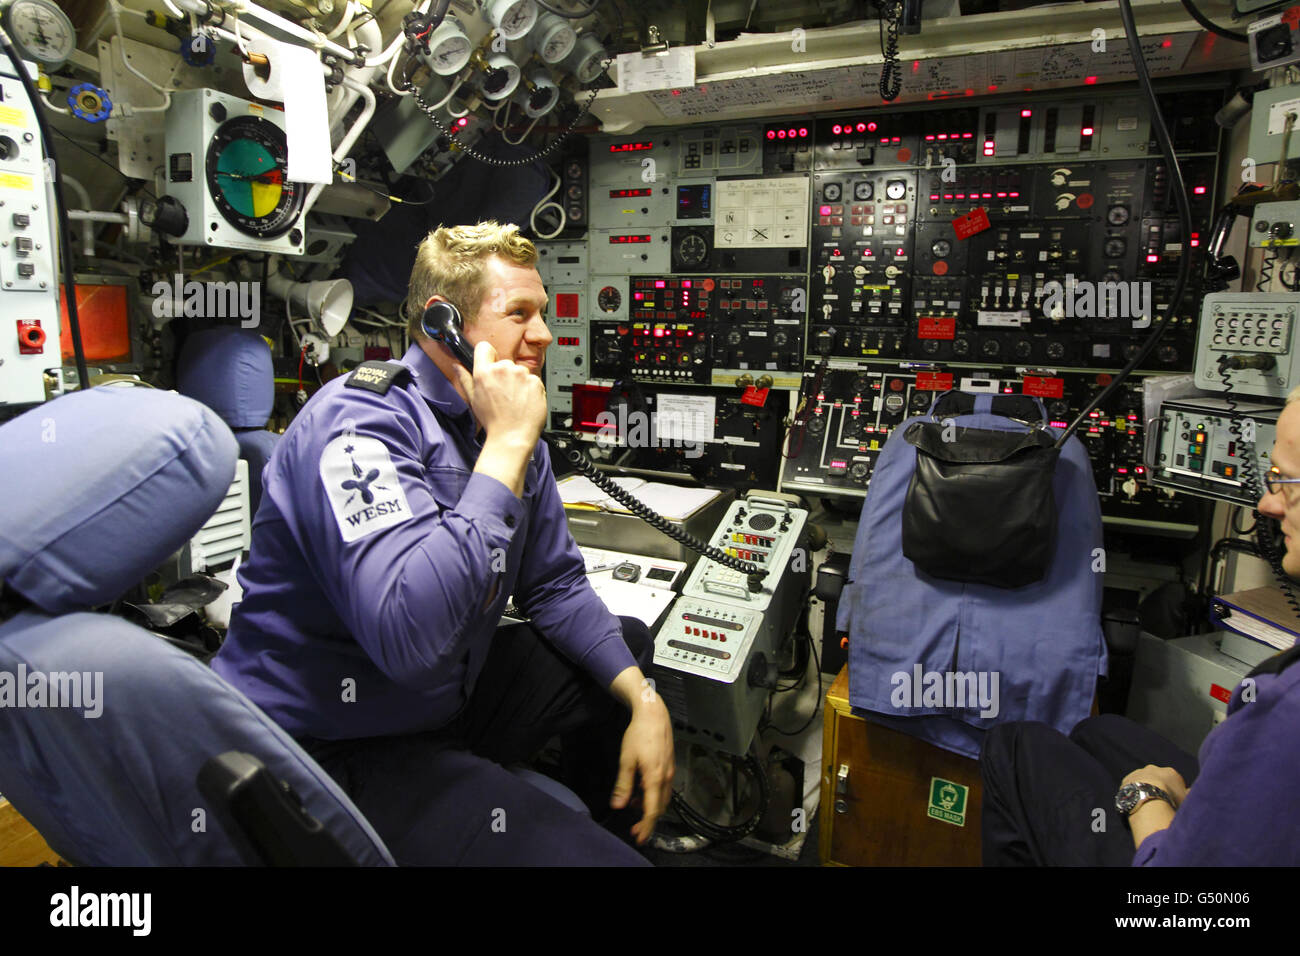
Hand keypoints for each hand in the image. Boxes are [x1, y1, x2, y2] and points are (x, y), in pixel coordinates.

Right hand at [451, 340, 546, 445]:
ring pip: (520, 372)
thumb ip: (465, 379)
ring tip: (515, 400)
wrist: (512, 436)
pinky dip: (530, 389)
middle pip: (504, 363)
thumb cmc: (493, 421)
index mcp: (484, 372)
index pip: (484, 347)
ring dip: (518, 382)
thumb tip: (457, 366)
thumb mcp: (473, 400)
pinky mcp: (535, 382)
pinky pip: (533, 380)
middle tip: (503, 394)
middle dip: (504, 375)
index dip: (487, 355)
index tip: (490, 363)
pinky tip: (525, 402)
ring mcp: (521, 375)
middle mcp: (503, 370)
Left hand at [610, 696, 674, 845]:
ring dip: (650, 806)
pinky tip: (641, 790)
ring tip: (633, 805)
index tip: (638, 837)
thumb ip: (623, 785)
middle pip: (659, 808)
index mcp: (655, 778)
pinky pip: (663, 788)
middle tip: (634, 827)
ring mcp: (670, 772)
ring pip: (662, 798)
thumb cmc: (639, 735)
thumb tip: (618, 805)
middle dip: (647, 820)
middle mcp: (666, 778)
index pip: (652, 811)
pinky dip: (653, 795)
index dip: (645, 827)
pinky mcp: (669, 766)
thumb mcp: (626, 760)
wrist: (654, 715)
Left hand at [1121, 765, 1189, 807]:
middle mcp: (1154, 769)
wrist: (1148, 797)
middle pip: (1158, 779)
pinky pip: (1131, 786)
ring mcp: (1139, 772)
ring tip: (1146, 804)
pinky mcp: (1127, 779)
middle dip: (1158, 788)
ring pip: (1143, 782)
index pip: (1174, 781)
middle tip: (1158, 803)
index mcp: (1171, 773)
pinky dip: (1134, 793)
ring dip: (1144, 790)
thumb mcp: (1186, 799)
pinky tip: (1136, 803)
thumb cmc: (1171, 801)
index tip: (1171, 802)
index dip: (1173, 792)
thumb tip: (1191, 791)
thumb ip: (1189, 794)